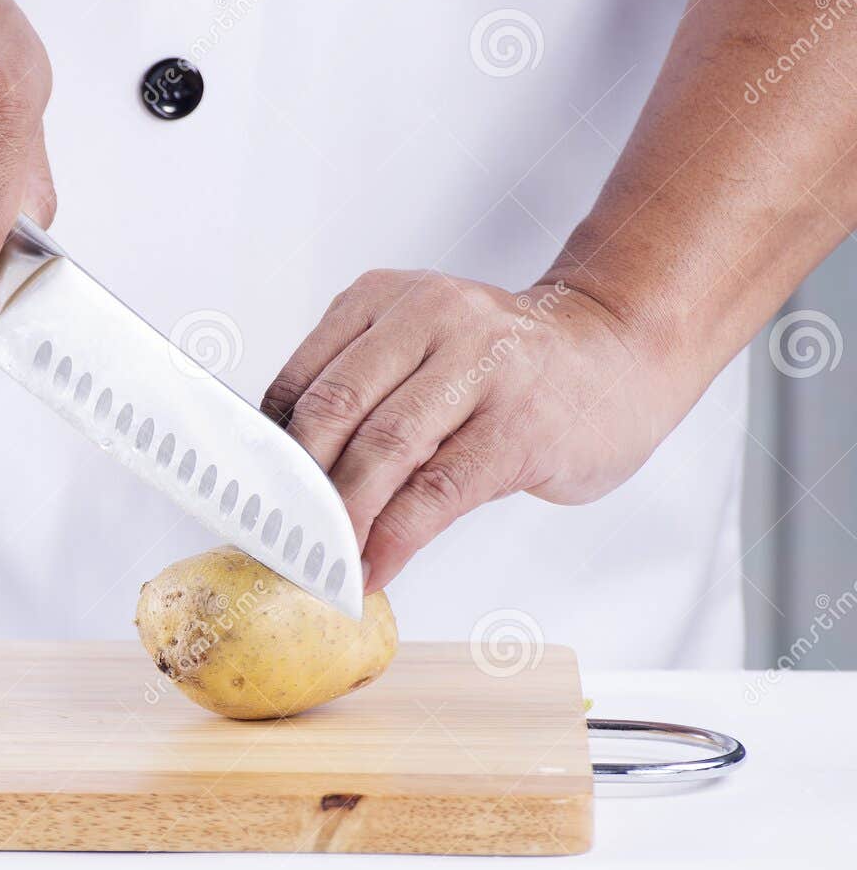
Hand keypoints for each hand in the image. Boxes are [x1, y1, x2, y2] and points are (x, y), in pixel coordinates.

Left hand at [262, 271, 676, 590]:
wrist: (621, 353)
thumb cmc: (508, 366)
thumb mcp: (421, 351)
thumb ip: (359, 394)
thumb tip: (283, 481)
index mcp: (385, 299)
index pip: (300, 380)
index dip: (265, 452)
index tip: (249, 505)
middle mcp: (429, 318)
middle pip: (333, 410)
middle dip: (296, 488)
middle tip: (276, 541)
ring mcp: (480, 367)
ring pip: (382, 449)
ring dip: (341, 520)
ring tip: (319, 564)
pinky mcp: (519, 425)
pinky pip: (438, 491)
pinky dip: (396, 539)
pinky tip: (375, 570)